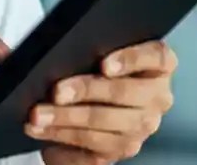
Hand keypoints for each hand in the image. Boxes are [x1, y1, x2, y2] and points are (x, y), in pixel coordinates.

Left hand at [28, 41, 177, 163]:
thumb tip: (59, 47)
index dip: (131, 59)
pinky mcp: (123, 150)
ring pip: (105, 123)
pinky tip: (40, 129)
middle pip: (126, 93)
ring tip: (37, 113)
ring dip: (66, 119)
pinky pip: (91, 146)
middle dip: (86, 91)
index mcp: (159, 65)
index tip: (104, 63)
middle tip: (55, 90)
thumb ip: (89, 45)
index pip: (157, 56)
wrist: (92, 106)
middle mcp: (158, 97)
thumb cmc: (92, 66)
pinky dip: (61, 136)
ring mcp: (143, 127)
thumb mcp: (95, 51)